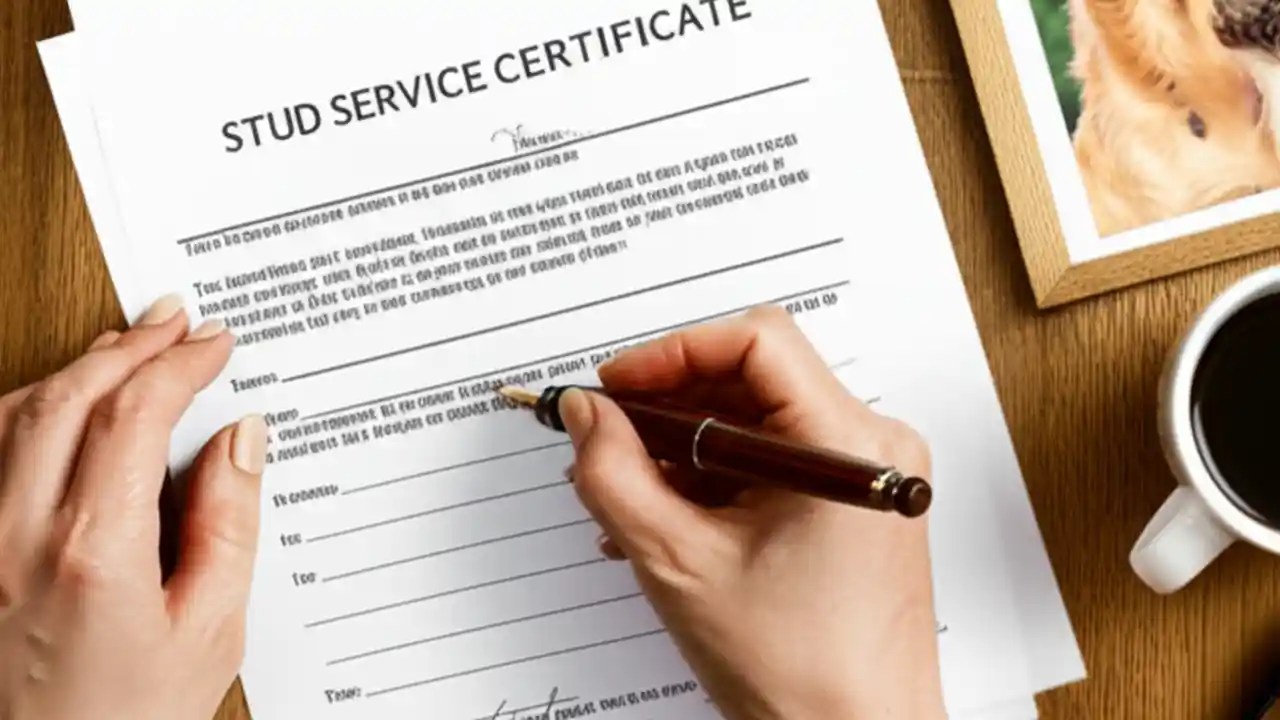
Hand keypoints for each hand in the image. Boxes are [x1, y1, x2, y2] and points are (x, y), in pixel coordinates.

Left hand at [0, 295, 266, 719]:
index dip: (179, 364)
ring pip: (11, 414)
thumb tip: (240, 440)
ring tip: (127, 350)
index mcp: (94, 553)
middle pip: (66, 397)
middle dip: (128, 347)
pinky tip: (63, 405)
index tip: (213, 344)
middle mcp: (17, 537)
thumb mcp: (212, 631)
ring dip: (75, 369)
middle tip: (174, 321)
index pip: (134, 416)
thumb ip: (230, 525)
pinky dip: (28, 409)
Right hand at [560, 307, 943, 719]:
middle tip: (607, 435)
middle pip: (754, 376)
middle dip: (669, 404)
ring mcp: (865, 476)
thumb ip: (616, 476)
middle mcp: (872, 446)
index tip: (617, 386)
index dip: (672, 352)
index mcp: (848, 445)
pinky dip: (715, 477)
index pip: (756, 341)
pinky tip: (665, 516)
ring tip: (626, 491)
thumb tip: (588, 415)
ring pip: (757, 420)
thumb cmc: (803, 674)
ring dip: (684, 447)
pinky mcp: (852, 504)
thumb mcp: (680, 564)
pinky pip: (773, 460)